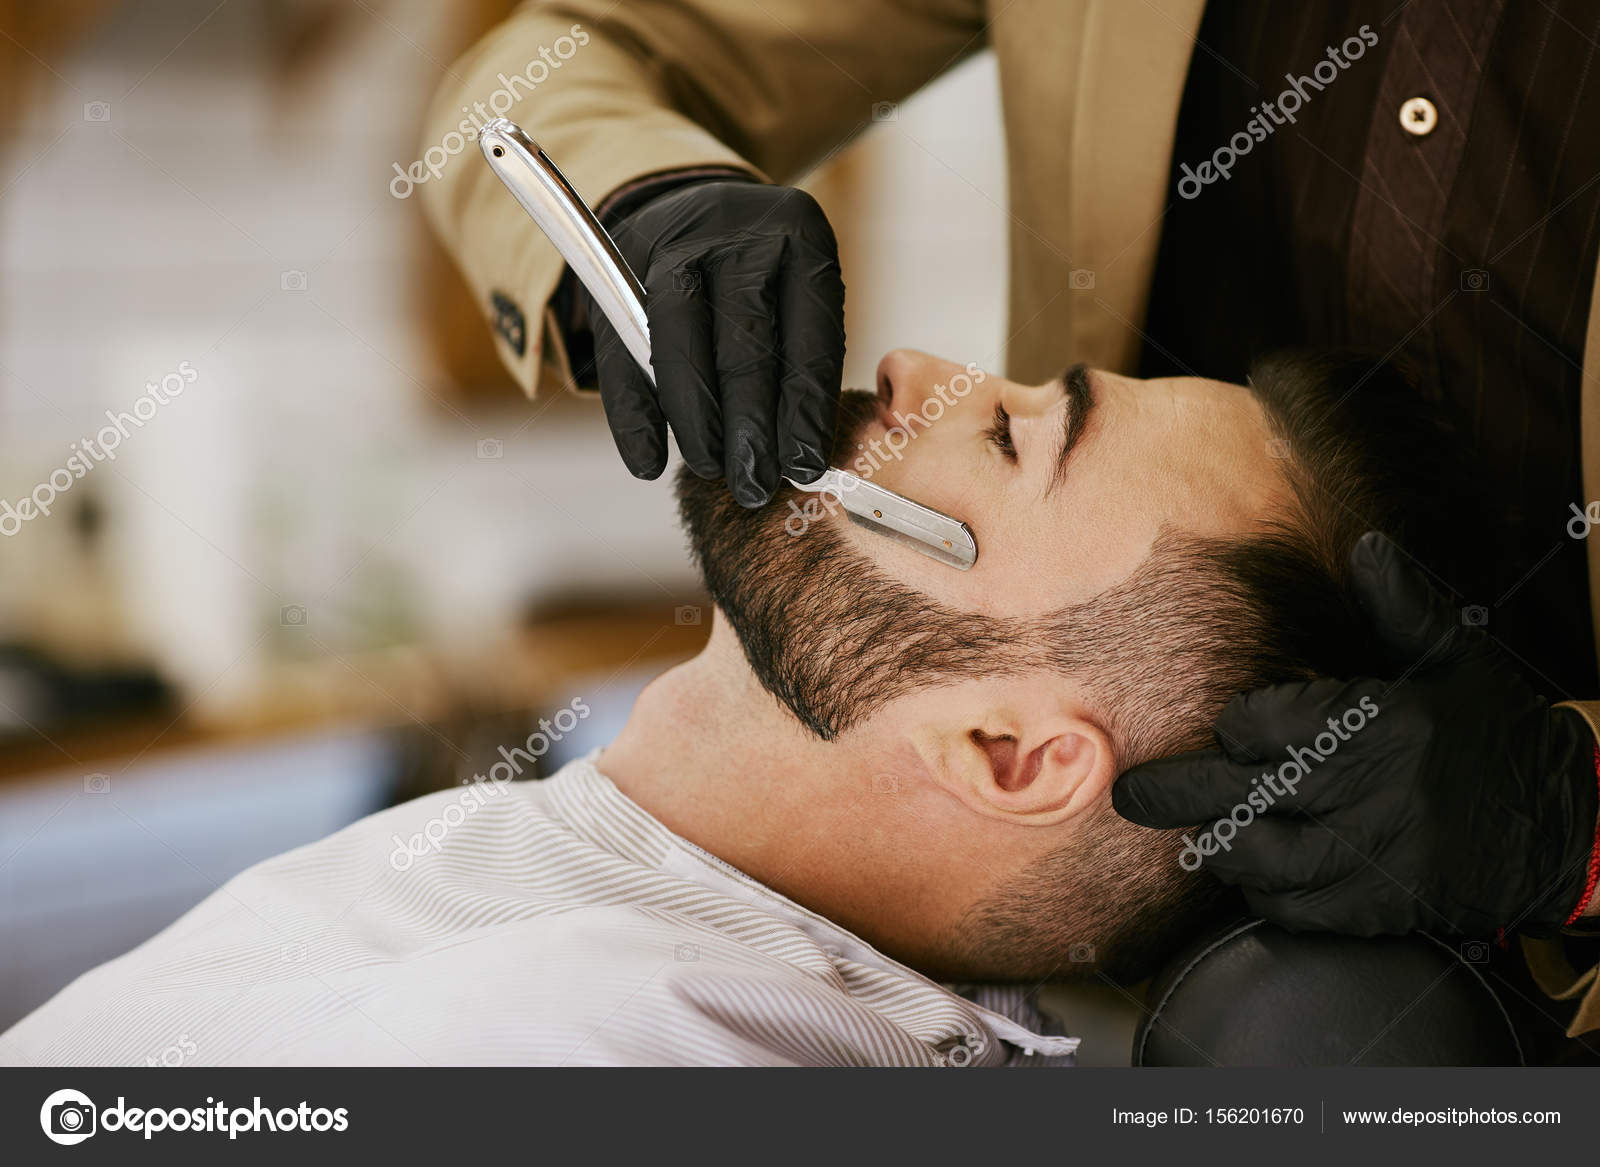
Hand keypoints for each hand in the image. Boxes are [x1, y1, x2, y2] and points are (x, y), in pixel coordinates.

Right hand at [579, 180, 845, 506]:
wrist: (685, 212)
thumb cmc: (759, 276)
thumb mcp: (798, 293)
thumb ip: (800, 359)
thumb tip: (800, 460)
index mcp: (799, 237)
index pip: (808, 337)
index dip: (804, 412)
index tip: (804, 467)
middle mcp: (736, 232)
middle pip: (744, 344)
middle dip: (750, 428)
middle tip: (754, 485)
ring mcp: (670, 244)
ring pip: (680, 346)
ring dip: (696, 422)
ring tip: (710, 469)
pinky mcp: (614, 270)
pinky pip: (621, 353)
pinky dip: (635, 415)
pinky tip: (648, 461)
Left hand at [1112, 531, 1599, 936]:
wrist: (1567, 826)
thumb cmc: (1497, 733)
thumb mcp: (1455, 661)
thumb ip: (1399, 607)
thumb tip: (1367, 546)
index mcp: (1384, 723)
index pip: (1265, 727)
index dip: (1237, 729)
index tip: (1233, 731)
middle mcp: (1375, 792)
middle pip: (1247, 794)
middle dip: (1179, 792)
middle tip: (1130, 795)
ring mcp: (1377, 857)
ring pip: (1263, 859)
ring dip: (1220, 846)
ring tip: (1197, 833)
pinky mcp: (1383, 910)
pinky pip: (1297, 910)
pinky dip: (1265, 894)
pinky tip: (1256, 873)